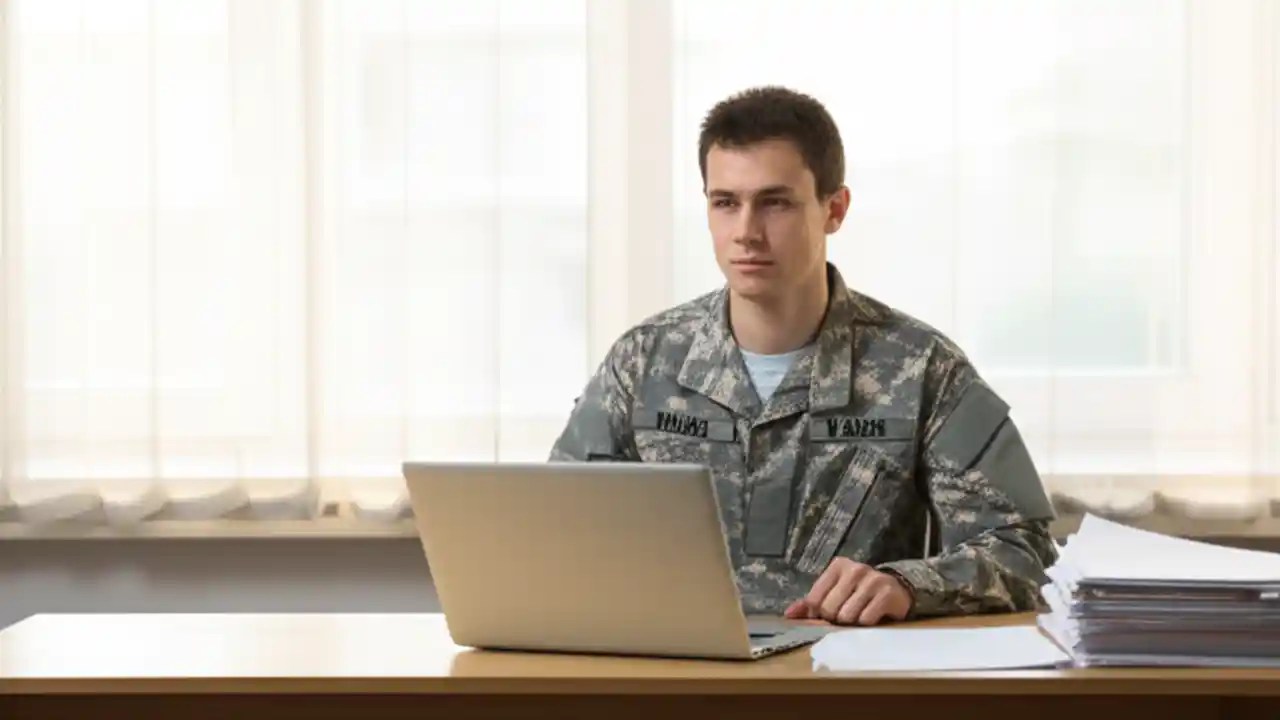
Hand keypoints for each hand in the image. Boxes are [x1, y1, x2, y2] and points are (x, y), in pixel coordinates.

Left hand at [783, 557, 912, 625]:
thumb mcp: (834, 592)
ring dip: (852, 622)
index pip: (814, 599)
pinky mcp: (886, 594)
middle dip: (836, 618)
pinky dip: (867, 623)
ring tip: (860, 614)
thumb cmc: (859, 592)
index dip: (819, 613)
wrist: (897, 590)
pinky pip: (866, 620)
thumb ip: (810, 603)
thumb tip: (788, 614)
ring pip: (847, 616)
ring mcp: (872, 580)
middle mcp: (854, 569)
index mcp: (838, 566)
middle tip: (847, 614)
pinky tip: (873, 616)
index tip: (829, 612)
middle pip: (830, 609)